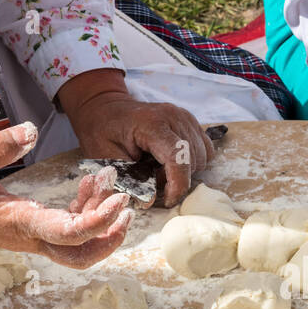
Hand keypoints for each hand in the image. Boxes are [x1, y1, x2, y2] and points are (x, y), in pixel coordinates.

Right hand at [0, 122, 133, 267]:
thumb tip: (30, 130)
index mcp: (19, 223)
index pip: (71, 234)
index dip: (100, 221)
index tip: (120, 200)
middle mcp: (31, 236)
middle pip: (82, 254)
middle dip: (111, 236)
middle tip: (127, 204)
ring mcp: (32, 236)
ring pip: (78, 243)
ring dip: (100, 218)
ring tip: (104, 179)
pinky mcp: (31, 228)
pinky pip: (68, 229)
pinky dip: (84, 210)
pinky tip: (86, 186)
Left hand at [58, 68, 214, 207]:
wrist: (106, 108)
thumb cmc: (103, 131)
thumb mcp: (106, 158)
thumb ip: (128, 179)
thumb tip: (152, 201)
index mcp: (151, 124)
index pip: (178, 157)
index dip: (178, 185)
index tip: (167, 201)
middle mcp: (174, 117)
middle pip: (191, 161)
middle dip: (176, 179)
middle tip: (151, 179)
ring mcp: (185, 117)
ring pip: (201, 158)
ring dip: (184, 171)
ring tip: (158, 168)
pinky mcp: (191, 122)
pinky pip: (204, 150)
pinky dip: (191, 163)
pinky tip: (170, 162)